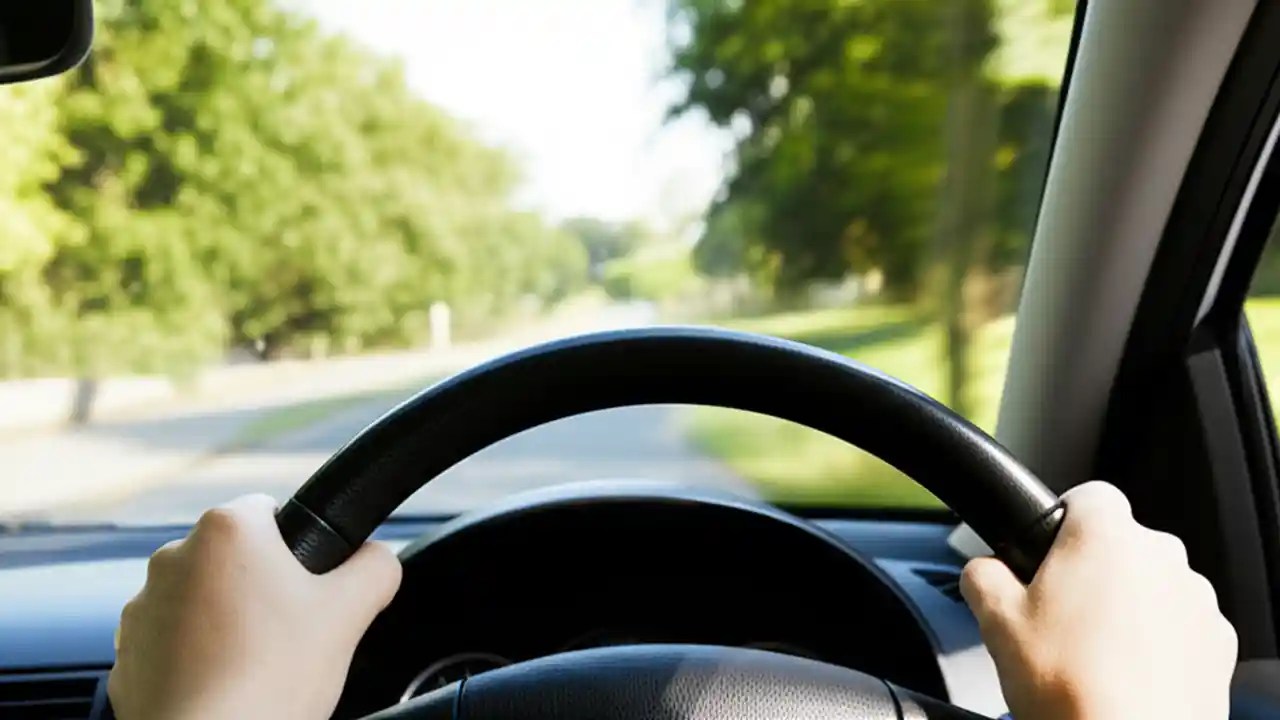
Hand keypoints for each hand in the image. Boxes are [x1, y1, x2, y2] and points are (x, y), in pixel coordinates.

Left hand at [107, 494, 401, 719]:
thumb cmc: (269, 678)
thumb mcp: (349, 613)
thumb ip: (375, 567)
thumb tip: (377, 558)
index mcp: (227, 530)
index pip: (270, 510)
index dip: (299, 550)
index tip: (310, 590)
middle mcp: (173, 558)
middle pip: (236, 558)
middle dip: (262, 588)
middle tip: (291, 633)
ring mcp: (143, 608)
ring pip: (203, 601)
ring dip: (227, 623)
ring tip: (258, 666)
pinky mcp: (127, 655)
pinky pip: (174, 644)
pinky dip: (198, 660)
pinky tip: (227, 687)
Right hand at [961, 481, 1236, 719]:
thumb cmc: (1068, 685)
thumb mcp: (995, 621)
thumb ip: (982, 575)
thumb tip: (984, 571)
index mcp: (1104, 536)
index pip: (1087, 495)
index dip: (1061, 520)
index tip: (1047, 551)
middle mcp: (1159, 556)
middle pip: (1119, 543)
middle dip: (1091, 569)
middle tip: (1058, 614)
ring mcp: (1195, 598)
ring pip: (1151, 583)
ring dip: (1127, 604)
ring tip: (1092, 652)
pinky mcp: (1217, 640)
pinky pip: (1180, 622)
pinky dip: (1158, 638)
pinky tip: (1126, 671)